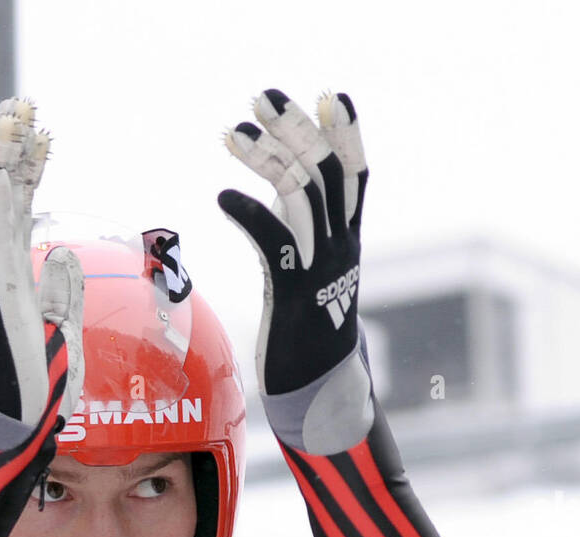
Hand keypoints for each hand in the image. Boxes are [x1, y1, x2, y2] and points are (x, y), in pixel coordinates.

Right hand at [0, 98, 84, 448]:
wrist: (11, 426)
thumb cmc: (32, 390)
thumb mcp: (59, 330)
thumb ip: (60, 292)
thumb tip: (67, 256)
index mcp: (13, 281)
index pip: (20, 217)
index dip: (27, 177)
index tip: (36, 139)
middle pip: (5, 204)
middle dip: (13, 156)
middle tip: (19, 109)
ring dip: (1, 166)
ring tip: (7, 120)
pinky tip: (0, 173)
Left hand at [219, 89, 371, 452]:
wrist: (320, 395)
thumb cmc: (309, 343)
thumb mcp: (310, 281)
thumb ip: (302, 241)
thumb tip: (284, 208)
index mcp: (348, 243)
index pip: (357, 175)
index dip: (347, 133)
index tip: (328, 96)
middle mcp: (340, 249)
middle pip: (326, 170)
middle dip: (294, 128)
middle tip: (261, 96)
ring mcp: (321, 269)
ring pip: (301, 195)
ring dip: (264, 157)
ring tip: (230, 131)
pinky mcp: (295, 293)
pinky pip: (275, 241)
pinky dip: (249, 213)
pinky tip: (222, 197)